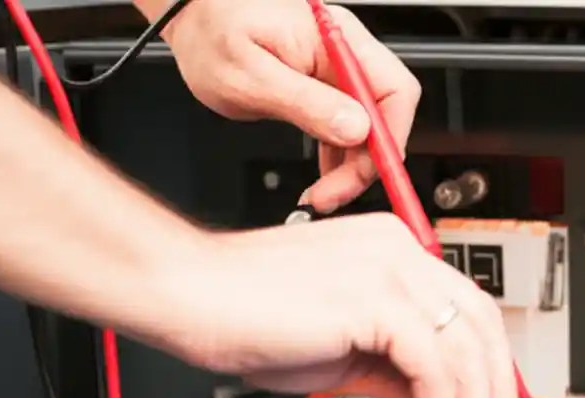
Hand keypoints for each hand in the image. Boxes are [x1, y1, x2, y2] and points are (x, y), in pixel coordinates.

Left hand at [155, 0, 418, 212]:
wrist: (191, 17)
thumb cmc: (211, 33)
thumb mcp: (249, 76)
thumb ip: (305, 103)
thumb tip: (355, 129)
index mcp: (335, 40)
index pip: (392, 91)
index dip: (389, 138)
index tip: (370, 172)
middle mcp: (345, 51)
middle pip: (385, 114)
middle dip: (368, 162)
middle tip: (334, 193)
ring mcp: (338, 69)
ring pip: (369, 126)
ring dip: (354, 166)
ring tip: (324, 193)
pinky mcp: (326, 85)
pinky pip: (348, 125)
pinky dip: (341, 156)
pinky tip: (325, 176)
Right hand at [180, 214, 515, 397]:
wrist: (190, 296)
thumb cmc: (247, 315)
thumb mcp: (343, 351)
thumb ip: (394, 368)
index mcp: (393, 254)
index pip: (469, 311)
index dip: (489, 368)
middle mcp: (400, 254)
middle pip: (484, 326)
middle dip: (495, 395)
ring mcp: (390, 272)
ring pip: (467, 349)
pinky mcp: (375, 301)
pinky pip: (434, 366)